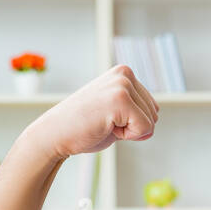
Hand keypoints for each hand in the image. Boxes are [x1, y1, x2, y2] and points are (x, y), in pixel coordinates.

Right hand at [24, 64, 158, 159]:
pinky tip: (105, 127)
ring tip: (103, 123)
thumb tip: (155, 118)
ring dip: (129, 132)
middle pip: (154, 114)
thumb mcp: (116, 113)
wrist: (55, 134)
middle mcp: (125, 74)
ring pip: (151, 122)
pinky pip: (145, 128)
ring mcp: (122, 85)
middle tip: (105, 122)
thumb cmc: (84, 127)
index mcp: (124, 73)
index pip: (152, 108)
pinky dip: (128, 136)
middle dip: (133, 127)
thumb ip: (135, 111)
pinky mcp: (120, 99)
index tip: (108, 118)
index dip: (133, 123)